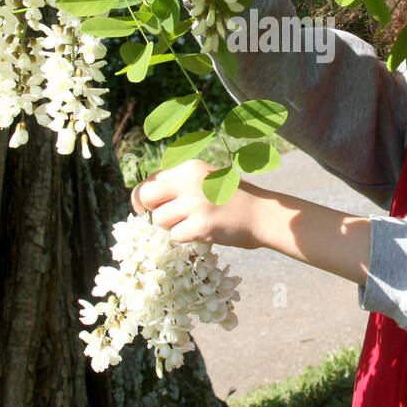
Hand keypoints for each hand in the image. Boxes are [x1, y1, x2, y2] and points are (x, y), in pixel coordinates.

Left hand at [130, 159, 264, 249]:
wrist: (264, 214)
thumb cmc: (234, 199)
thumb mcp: (206, 179)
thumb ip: (179, 184)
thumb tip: (143, 199)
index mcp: (189, 167)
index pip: (150, 181)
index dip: (145, 197)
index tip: (148, 208)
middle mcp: (189, 180)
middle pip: (146, 197)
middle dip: (152, 211)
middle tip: (168, 218)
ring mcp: (195, 203)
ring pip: (159, 220)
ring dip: (172, 227)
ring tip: (194, 224)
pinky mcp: (201, 224)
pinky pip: (175, 236)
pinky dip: (186, 238)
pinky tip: (203, 232)